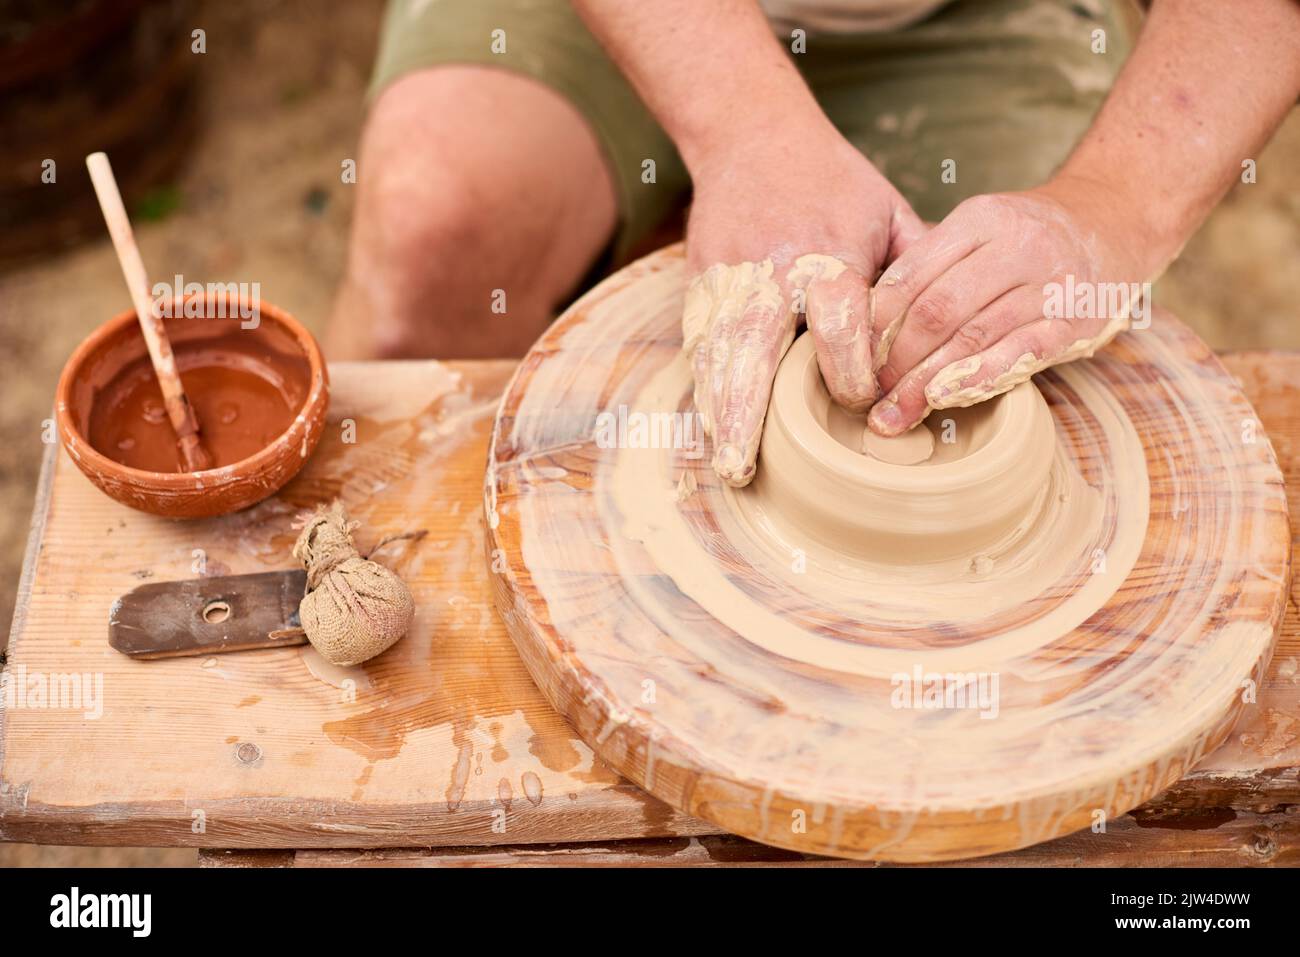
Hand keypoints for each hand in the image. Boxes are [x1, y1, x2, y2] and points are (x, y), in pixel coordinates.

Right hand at [683, 124, 924, 485]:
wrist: (751, 135)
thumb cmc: (833, 180)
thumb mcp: (887, 211)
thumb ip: (919, 269)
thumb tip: (964, 325)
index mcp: (828, 256)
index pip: (837, 325)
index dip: (849, 371)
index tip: (861, 402)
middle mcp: (771, 273)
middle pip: (756, 350)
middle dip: (750, 410)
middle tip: (747, 466)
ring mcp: (728, 281)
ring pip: (718, 356)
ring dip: (720, 412)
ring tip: (726, 464)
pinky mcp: (701, 287)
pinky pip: (699, 346)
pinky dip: (704, 388)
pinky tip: (712, 428)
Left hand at [866, 176, 1158, 435]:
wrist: (1117, 220)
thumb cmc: (1030, 236)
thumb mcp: (981, 229)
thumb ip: (933, 268)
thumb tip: (868, 327)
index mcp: (978, 220)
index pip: (910, 276)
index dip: (873, 325)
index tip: (850, 361)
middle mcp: (1015, 246)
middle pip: (936, 310)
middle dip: (893, 361)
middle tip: (866, 398)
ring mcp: (1048, 285)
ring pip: (973, 337)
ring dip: (924, 382)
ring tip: (892, 415)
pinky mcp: (1075, 322)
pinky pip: (1020, 354)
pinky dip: (977, 378)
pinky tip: (944, 398)